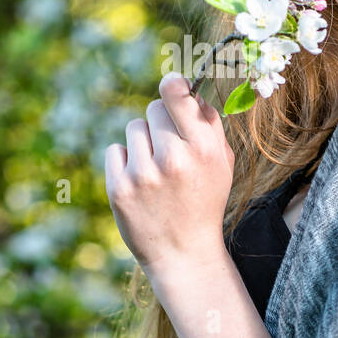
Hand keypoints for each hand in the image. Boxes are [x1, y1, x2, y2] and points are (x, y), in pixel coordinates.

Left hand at [105, 71, 235, 279]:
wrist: (184, 254)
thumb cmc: (205, 201)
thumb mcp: (222, 163)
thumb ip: (210, 123)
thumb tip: (189, 89)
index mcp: (203, 150)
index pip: (176, 95)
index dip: (172, 84)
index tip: (171, 85)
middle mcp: (173, 159)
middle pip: (153, 109)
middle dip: (160, 122)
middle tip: (169, 147)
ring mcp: (143, 175)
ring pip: (133, 128)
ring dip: (143, 143)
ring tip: (156, 171)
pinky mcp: (119, 188)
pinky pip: (115, 150)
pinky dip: (124, 162)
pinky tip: (139, 183)